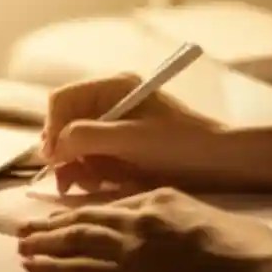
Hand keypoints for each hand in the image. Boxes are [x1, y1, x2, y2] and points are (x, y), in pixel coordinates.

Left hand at [16, 187, 271, 271]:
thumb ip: (188, 218)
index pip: (114, 203)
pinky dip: (53, 269)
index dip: (86, 210)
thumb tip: (184, 229)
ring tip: (22, 244)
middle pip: (86, 217)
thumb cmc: (254, 250)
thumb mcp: (214, 216)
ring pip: (75, 240)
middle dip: (54, 223)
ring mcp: (132, 247)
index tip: (68, 215)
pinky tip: (35, 268)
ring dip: (44, 242)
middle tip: (28, 227)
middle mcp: (140, 217)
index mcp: (162, 197)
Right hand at [40, 73, 225, 193]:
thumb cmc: (179, 144)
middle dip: (64, 152)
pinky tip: (101, 184)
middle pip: (65, 124)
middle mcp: (109, 102)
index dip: (52, 128)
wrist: (220, 163)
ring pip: (75, 145)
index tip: (54, 158)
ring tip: (88, 184)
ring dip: (76, 166)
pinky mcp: (122, 148)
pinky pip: (91, 159)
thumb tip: (51, 147)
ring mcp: (115, 126)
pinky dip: (90, 172)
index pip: (62, 100)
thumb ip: (86, 137)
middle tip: (68, 179)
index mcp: (112, 87)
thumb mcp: (130, 138)